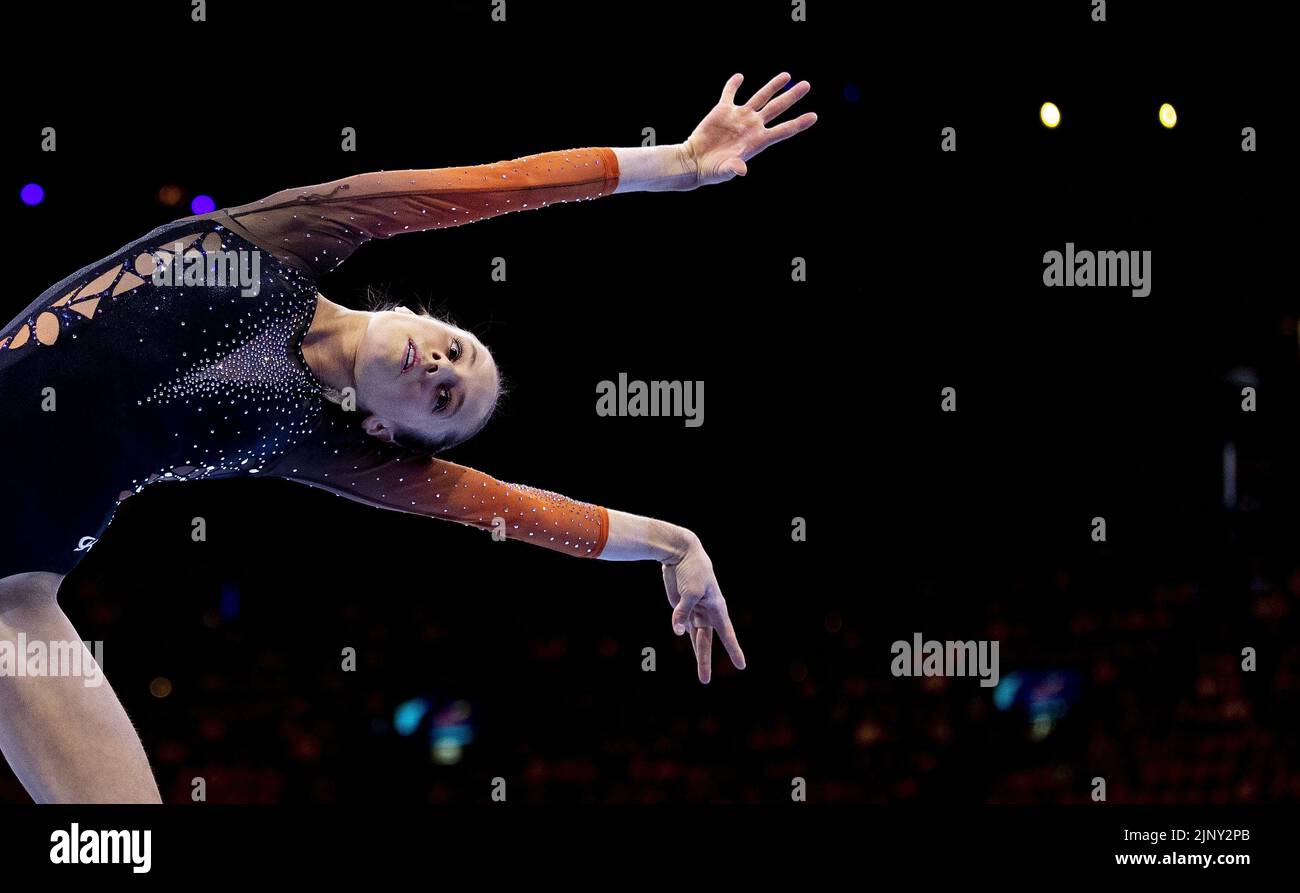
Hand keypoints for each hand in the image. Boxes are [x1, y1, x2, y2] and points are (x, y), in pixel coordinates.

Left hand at [662, 532, 745, 682]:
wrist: (682, 554)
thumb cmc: (693, 570)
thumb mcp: (689, 591)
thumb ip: (683, 613)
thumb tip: (678, 632)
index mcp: (716, 609)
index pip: (727, 635)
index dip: (733, 651)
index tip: (741, 666)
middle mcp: (707, 613)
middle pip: (706, 642)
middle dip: (705, 661)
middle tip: (705, 681)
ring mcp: (695, 610)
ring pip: (696, 637)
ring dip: (697, 654)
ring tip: (703, 674)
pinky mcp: (682, 607)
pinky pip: (683, 623)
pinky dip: (681, 630)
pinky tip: (682, 636)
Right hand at [680, 72, 816, 187]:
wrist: (694, 162)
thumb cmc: (712, 171)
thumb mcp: (724, 171)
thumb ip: (734, 168)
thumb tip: (742, 170)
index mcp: (757, 141)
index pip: (784, 130)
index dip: (799, 123)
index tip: (814, 116)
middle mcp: (752, 126)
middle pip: (777, 108)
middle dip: (792, 96)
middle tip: (806, 85)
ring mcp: (739, 116)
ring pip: (760, 97)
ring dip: (773, 86)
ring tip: (787, 75)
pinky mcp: (723, 110)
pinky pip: (730, 93)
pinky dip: (734, 84)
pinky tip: (739, 77)